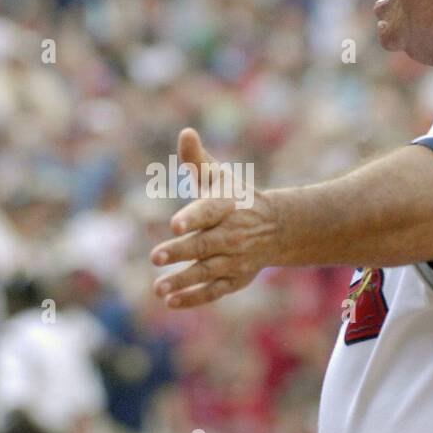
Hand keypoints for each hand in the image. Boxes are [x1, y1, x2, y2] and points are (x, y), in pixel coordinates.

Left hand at [150, 128, 277, 307]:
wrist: (276, 228)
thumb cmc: (236, 198)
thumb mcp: (219, 176)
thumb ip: (197, 159)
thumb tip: (186, 132)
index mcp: (226, 207)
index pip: (208, 211)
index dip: (192, 218)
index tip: (174, 224)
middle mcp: (232, 234)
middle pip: (204, 245)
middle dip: (181, 251)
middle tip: (155, 256)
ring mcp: (235, 259)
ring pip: (207, 272)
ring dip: (183, 280)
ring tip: (158, 287)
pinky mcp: (235, 279)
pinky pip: (214, 291)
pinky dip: (194, 298)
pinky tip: (171, 301)